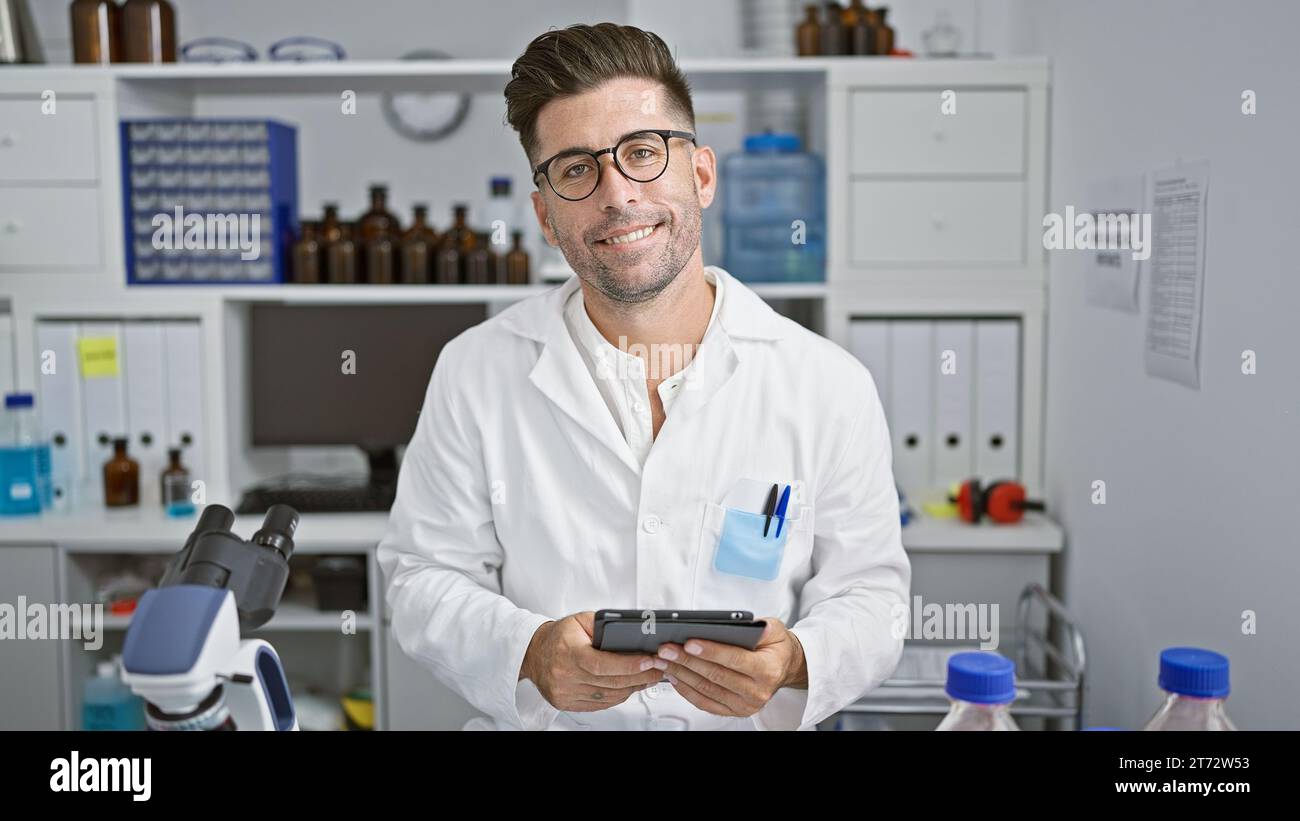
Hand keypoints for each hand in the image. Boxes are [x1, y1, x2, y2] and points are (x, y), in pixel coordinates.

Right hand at [519, 611, 664, 711]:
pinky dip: (618, 696)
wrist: (533, 653)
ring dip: (632, 688)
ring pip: (608, 696)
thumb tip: (632, 634)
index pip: (602, 664)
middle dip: (639, 676)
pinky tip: (629, 687)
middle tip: (658, 669)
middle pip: (610, 682)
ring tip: (648, 677)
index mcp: (568, 653)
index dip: (628, 665)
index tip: (649, 661)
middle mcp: (565, 675)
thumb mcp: (580, 621)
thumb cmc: (559, 635)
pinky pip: (600, 704)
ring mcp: (565, 693)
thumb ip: (604, 625)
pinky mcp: (567, 703)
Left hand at [653, 618, 806, 717]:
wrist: (782, 668)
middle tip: (667, 649)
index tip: (689, 643)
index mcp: (768, 670)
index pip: (735, 660)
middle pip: (715, 675)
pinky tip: (674, 676)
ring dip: (681, 674)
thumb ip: (765, 628)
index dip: (711, 651)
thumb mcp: (777, 631)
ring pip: (706, 689)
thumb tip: (755, 626)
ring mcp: (744, 704)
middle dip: (687, 660)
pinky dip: (686, 689)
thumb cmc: (776, 648)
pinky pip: (705, 702)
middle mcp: (757, 691)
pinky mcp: (733, 711)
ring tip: (664, 660)